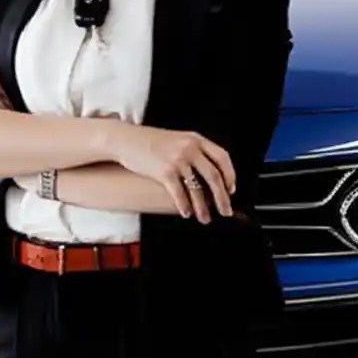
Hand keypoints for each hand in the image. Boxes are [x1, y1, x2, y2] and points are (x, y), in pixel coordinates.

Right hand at [107, 123, 235, 223]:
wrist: (126, 139)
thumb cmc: (149, 141)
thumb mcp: (177, 139)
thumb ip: (194, 151)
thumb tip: (209, 174)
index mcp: (196, 139)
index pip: (222, 158)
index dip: (230, 175)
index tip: (231, 190)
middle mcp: (189, 149)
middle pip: (214, 176)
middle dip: (222, 198)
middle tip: (226, 210)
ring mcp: (177, 160)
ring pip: (198, 189)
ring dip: (203, 207)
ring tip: (205, 218)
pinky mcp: (164, 172)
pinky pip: (180, 194)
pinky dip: (185, 206)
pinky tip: (186, 212)